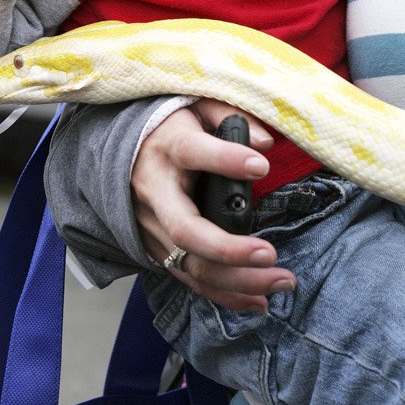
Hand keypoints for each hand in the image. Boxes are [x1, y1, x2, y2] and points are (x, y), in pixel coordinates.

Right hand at [131, 100, 295, 311]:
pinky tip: (258, 300)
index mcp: (167, 146)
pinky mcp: (156, 249)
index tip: (261, 166)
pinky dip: (224, 295)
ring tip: (281, 281)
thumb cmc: (172, 127)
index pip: (192, 151)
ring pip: (190, 264)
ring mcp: (152, 225)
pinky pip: (189, 278)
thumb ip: (231, 117)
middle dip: (229, 249)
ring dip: (238, 281)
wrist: (124, 151)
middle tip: (270, 254)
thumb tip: (266, 144)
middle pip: (186, 229)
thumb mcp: (197, 105)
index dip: (226, 159)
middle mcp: (155, 190)